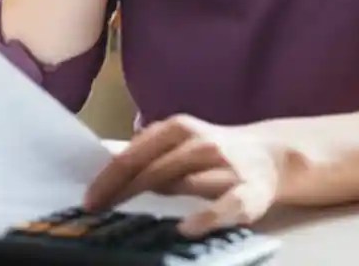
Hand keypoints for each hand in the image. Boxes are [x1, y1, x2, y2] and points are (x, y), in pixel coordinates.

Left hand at [83, 114, 282, 237]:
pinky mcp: (250, 191)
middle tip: (98, 213)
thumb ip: (144, 152)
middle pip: (155, 170)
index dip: (108, 178)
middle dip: (122, 193)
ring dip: (159, 200)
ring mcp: (226, 166)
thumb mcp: (176, 142)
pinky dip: (206, 217)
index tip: (88, 200)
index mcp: (178, 129)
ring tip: (131, 221)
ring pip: (187, 183)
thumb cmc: (210, 152)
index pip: (134, 154)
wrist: (270, 155)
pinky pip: (226, 206)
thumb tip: (100, 162)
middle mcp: (201, 143)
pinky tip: (186, 229)